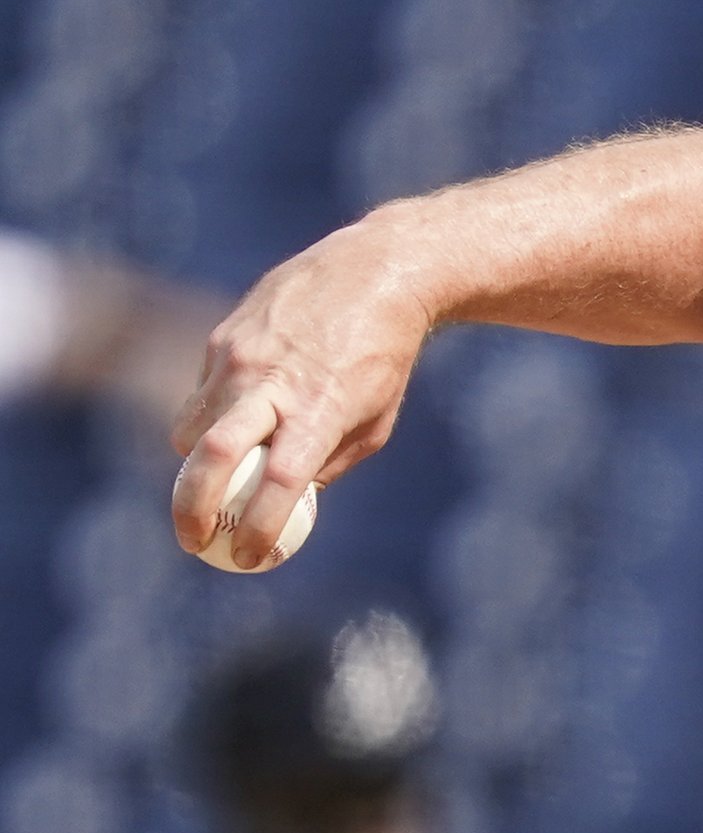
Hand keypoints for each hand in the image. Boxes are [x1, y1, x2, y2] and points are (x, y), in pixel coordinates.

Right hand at [170, 222, 433, 565]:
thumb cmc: (382, 359)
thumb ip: (326, 464)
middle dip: (191, 510)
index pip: (278, 484)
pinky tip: (243, 408)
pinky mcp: (221, 338)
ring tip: (223, 472)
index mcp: (319, 411)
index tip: (250, 559)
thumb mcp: (373, 422)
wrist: (374, 273)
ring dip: (197, 462)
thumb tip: (284, 505)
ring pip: (191, 429)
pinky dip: (210, 417)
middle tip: (195, 542)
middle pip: (210, 458)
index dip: (259, 529)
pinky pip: (200, 395)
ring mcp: (239, 357)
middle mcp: (271, 383)